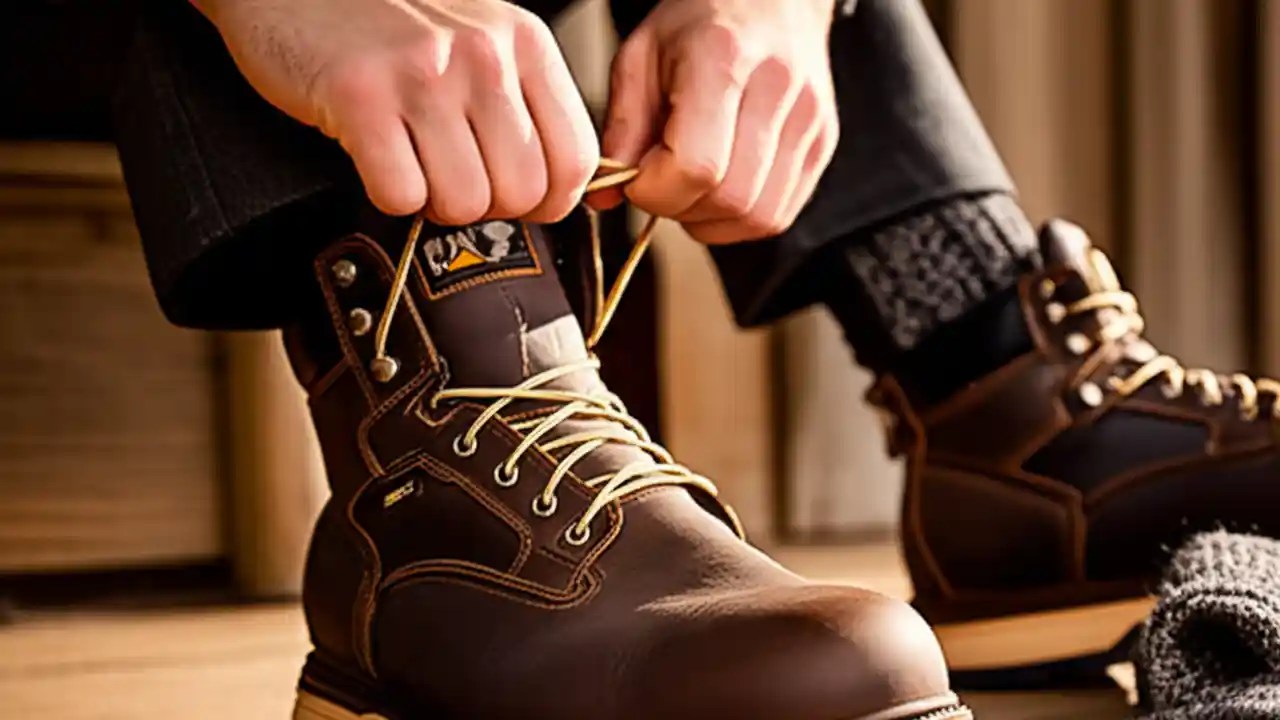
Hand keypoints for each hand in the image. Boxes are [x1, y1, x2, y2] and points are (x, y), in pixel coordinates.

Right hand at [193, 0, 598, 221]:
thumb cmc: (390, 23)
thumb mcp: (482, 42)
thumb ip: (522, 103)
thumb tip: (552, 191)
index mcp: (524, 43)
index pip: (575, 160)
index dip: (547, 202)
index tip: (518, 201)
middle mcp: (483, 54)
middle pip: (521, 193)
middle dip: (486, 208)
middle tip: (452, 179)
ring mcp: (423, 73)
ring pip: (464, 203)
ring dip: (434, 204)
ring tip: (413, 164)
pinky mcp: (360, 96)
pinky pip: (401, 195)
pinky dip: (388, 194)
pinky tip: (378, 157)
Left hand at [592, 0, 838, 244]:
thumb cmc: (702, 22)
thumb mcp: (640, 55)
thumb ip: (621, 127)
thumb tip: (605, 196)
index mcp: (724, 59)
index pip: (696, 167)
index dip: (655, 190)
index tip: (638, 176)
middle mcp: (777, 89)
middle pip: (730, 199)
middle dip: (681, 208)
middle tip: (662, 181)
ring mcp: (809, 120)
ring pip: (758, 217)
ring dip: (711, 219)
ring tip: (691, 184)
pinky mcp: (823, 144)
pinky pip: (779, 214)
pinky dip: (741, 218)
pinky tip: (721, 187)